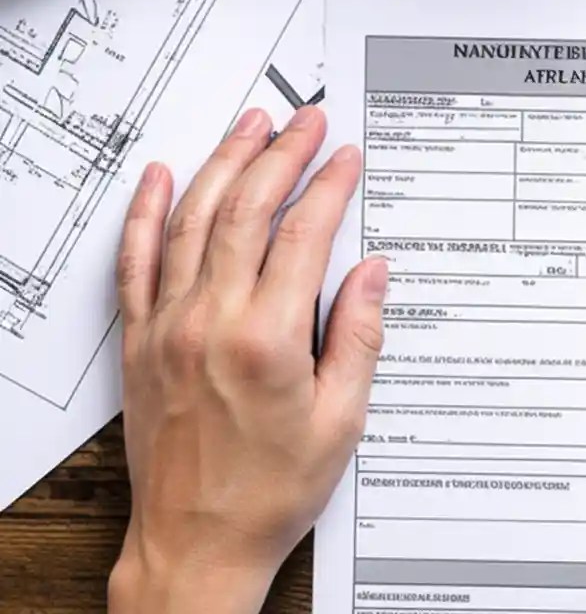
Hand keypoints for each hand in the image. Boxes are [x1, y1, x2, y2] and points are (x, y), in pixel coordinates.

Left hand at [107, 108, 386, 612]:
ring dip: (222, 164)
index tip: (346, 158)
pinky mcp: (140, 341)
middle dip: (281, 156)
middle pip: (245, 211)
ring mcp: (167, 327)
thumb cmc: (270, 491)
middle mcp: (210, 322)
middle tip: (306, 122)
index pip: (302, 236)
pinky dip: (147, 212)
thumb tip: (370, 275)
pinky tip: (161, 177)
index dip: (329, 187)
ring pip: (192, 220)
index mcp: (267, 340)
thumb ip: (357, 338)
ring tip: (250, 126)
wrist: (197, 541)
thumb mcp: (341, 421)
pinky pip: (136, 260)